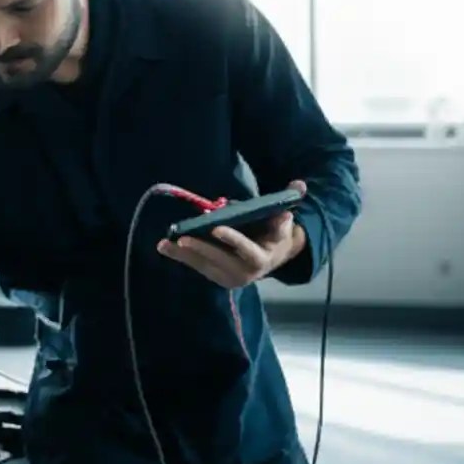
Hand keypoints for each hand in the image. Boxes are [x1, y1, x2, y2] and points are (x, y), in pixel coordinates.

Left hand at [158, 180, 307, 288]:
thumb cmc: (276, 235)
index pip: (246, 250)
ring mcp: (228, 277)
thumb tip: (298, 187)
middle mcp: (245, 273)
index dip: (232, 239)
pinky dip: (181, 257)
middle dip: (201, 249)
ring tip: (165, 243)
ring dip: (184, 255)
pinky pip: (197, 266)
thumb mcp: (284, 223)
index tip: (217, 228)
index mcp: (262, 258)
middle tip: (184, 237)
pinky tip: (164, 247)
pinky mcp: (216, 276)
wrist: (273, 258)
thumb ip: (287, 205)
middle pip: (220, 260)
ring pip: (204, 265)